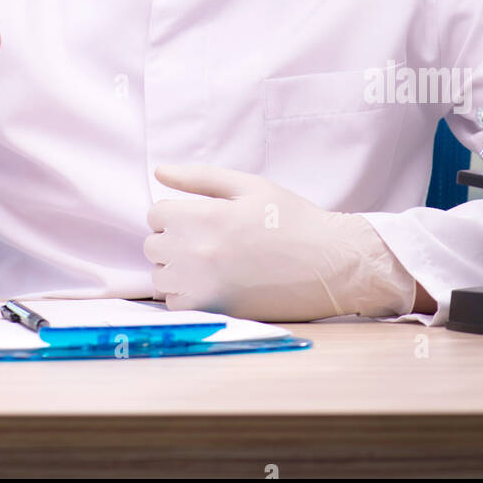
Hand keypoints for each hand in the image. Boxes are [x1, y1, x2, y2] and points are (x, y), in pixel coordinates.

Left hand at [144, 163, 416, 321]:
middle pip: (153, 245)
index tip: (199, 218)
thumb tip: (159, 172)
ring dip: (176, 268)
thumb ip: (199, 178)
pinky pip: (175, 303)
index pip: (155, 213)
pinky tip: (214, 284)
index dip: (175, 213)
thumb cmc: (292, 219)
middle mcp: (197, 252)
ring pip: (160, 276)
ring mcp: (203, 285)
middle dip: (173, 239)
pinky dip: (186, 295)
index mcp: (205, 216)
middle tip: (207, 239)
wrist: (329, 265)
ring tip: (210, 262)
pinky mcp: (213, 311)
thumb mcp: (249, 186)